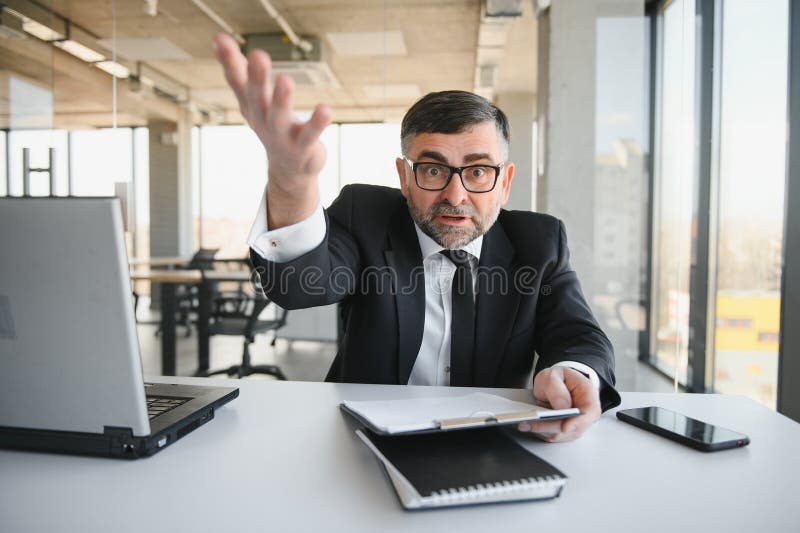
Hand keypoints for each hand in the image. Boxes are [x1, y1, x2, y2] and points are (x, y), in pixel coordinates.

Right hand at [213, 33, 331, 226]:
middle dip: (256, 77)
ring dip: (281, 99)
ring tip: (285, 79)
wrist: (289, 171)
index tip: (220, 39)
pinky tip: (325, 109)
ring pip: (279, 117)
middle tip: (258, 54)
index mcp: (251, 106)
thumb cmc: (271, 126)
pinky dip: (317, 123)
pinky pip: (310, 135)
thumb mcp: (253, 99)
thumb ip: (240, 70)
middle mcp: (263, 120)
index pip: (237, 82)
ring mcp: (281, 136)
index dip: (229, 62)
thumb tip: (218, 39)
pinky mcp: (303, 148)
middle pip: (256, 97)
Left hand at [517, 366, 601, 442]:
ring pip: (561, 435)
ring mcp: (575, 424)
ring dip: (543, 431)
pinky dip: (540, 432)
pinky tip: (528, 425)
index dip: (578, 422)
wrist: (557, 383)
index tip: (565, 427)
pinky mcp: (563, 431)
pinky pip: (552, 435)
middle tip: (533, 423)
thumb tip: (562, 405)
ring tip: (525, 424)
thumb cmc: (559, 379)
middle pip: (573, 428)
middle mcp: (584, 414)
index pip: (590, 413)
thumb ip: (556, 387)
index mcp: (588, 396)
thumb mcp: (554, 375)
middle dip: (552, 427)